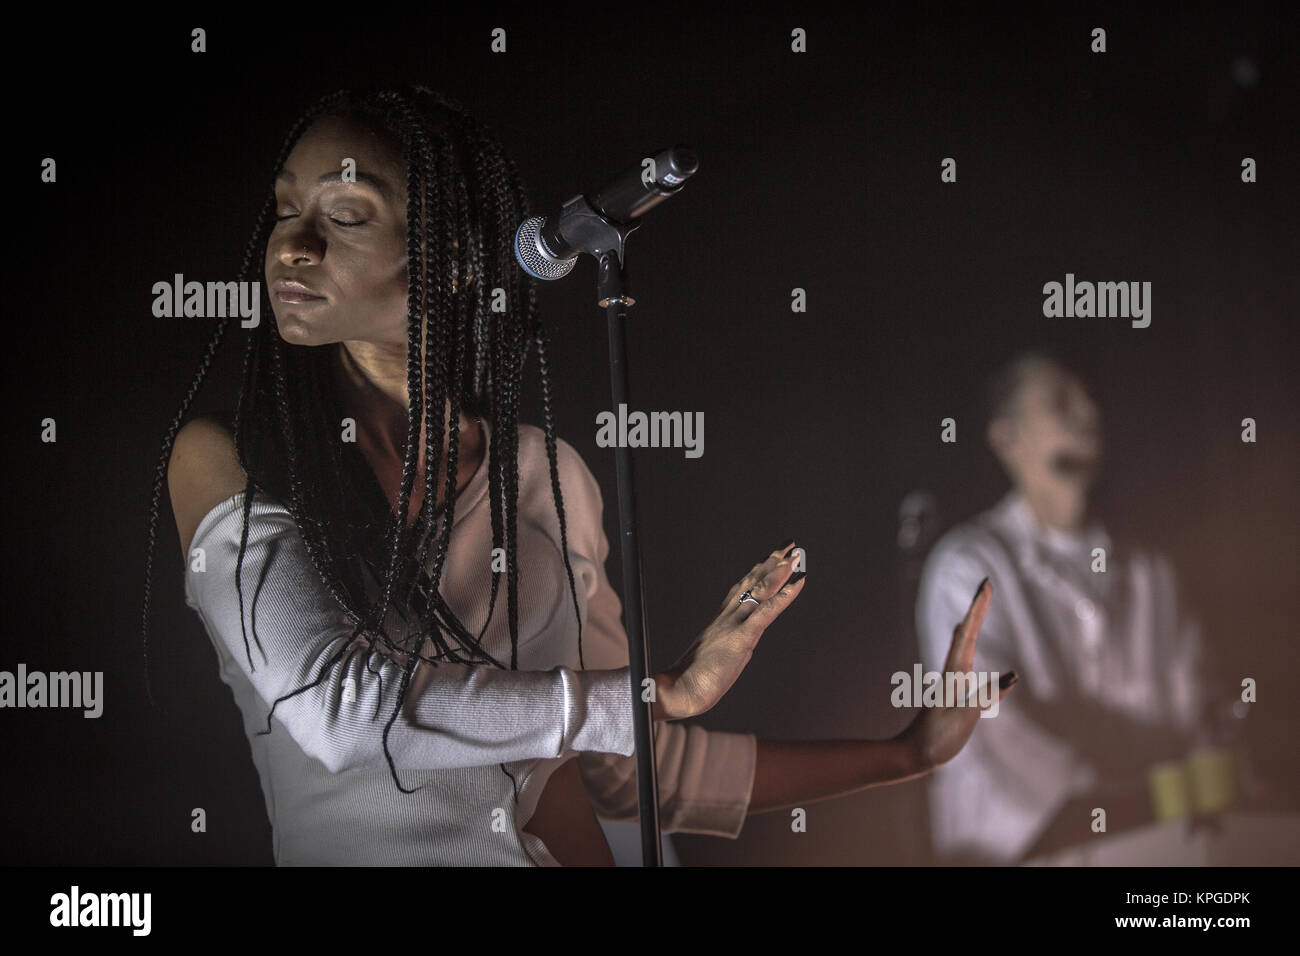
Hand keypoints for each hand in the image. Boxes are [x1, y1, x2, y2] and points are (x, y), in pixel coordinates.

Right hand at [651, 541, 806, 719]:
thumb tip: (737, 646)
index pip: (742, 588)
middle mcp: (728, 616)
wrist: (679, 690)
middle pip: (752, 582)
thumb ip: (724, 644)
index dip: (758, 571)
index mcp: (721, 620)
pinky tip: (797, 584)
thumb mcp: (712, 655)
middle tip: (789, 545)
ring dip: (780, 572)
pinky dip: (784, 597)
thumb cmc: (692, 678)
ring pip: (760, 591)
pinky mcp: (741, 639)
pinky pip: (766, 613)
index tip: (771, 557)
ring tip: (796, 556)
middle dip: (772, 562)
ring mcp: (734, 625)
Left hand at [898, 578, 1016, 771]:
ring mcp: (952, 681)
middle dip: (977, 608)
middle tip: (987, 585)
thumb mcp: (965, 718)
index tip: (986, 585)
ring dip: (973, 623)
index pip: (967, 633)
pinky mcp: (954, 692)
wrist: (913, 754)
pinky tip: (969, 648)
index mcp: (954, 674)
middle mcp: (952, 672)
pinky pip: (964, 660)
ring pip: (963, 643)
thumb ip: (987, 696)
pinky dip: (970, 646)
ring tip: (980, 606)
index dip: (977, 609)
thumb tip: (1012, 677)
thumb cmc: (937, 738)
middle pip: (966, 632)